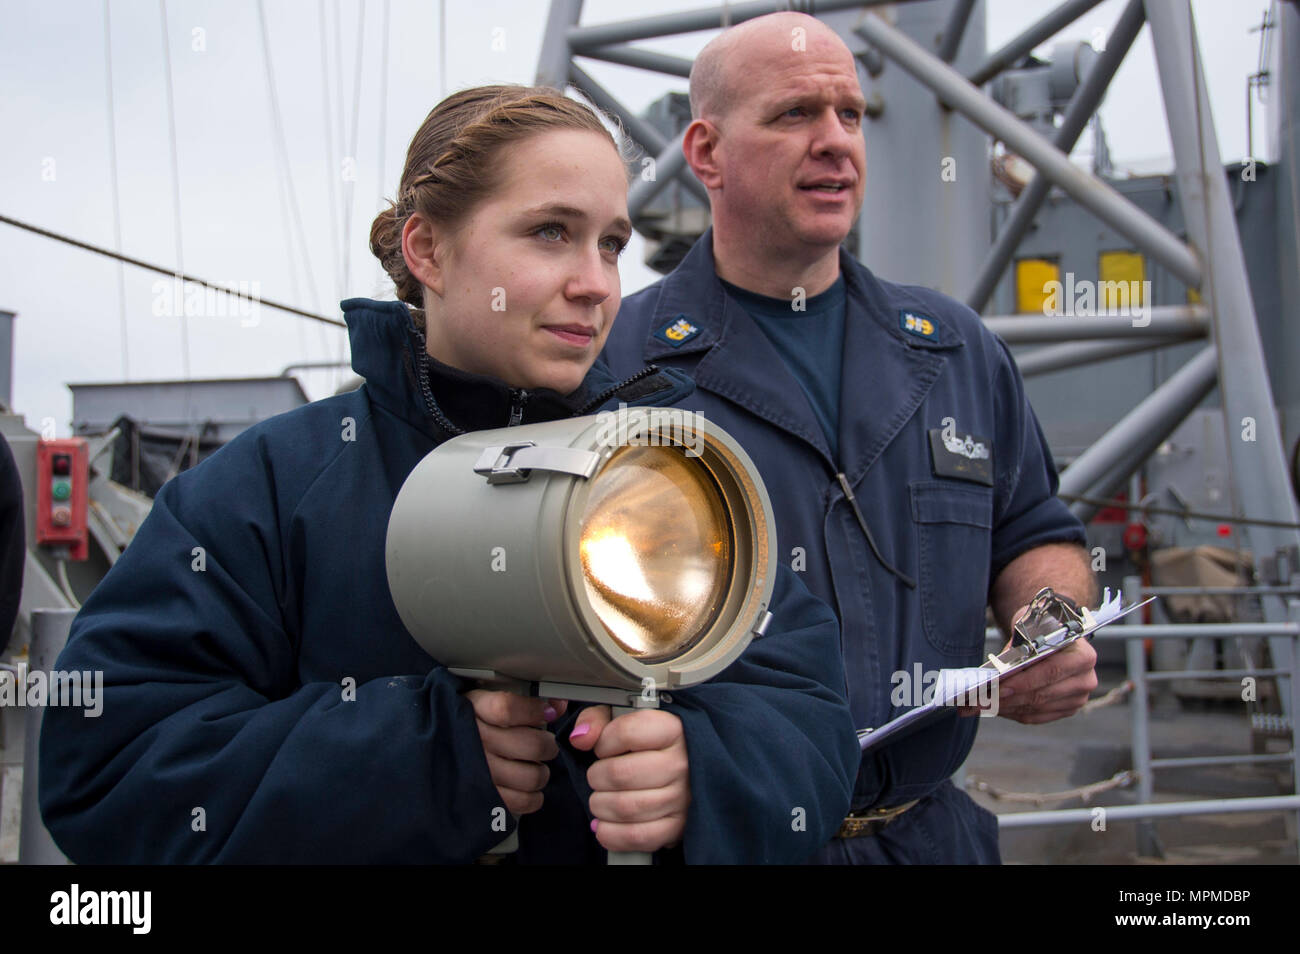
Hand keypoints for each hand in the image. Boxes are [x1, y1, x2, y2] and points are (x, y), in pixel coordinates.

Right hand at [465, 690, 566, 814]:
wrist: (428, 752)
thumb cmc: (464, 723)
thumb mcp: (482, 700)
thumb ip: (520, 699)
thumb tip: (557, 706)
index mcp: (472, 711)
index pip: (507, 708)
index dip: (535, 710)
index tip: (547, 712)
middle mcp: (474, 743)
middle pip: (531, 745)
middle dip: (547, 744)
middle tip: (545, 743)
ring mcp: (478, 774)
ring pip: (532, 776)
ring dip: (541, 772)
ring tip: (535, 766)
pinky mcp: (483, 799)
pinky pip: (522, 802)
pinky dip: (533, 797)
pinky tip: (528, 787)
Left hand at [569, 705, 690, 852]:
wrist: (683, 766)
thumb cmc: (647, 741)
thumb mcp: (622, 717)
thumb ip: (597, 719)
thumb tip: (580, 738)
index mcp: (673, 729)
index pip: (627, 734)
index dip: (604, 742)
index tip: (603, 747)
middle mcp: (682, 763)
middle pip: (620, 774)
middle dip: (596, 777)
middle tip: (597, 776)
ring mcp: (683, 797)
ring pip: (625, 808)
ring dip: (600, 805)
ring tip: (600, 798)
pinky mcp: (678, 826)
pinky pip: (637, 836)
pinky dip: (611, 834)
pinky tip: (604, 824)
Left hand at [960, 603, 1098, 722]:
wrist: (1055, 633)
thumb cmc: (1042, 627)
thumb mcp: (1030, 624)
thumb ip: (1018, 643)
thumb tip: (998, 667)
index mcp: (1082, 655)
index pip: (1050, 672)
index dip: (1022, 681)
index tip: (996, 686)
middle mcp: (1085, 680)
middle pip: (1041, 695)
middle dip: (1006, 698)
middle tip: (977, 700)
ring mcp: (1077, 698)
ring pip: (1035, 708)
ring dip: (1004, 708)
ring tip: (978, 705)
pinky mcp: (1067, 709)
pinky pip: (1036, 716)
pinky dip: (1013, 712)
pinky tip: (994, 708)